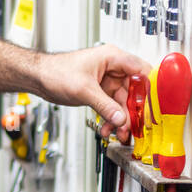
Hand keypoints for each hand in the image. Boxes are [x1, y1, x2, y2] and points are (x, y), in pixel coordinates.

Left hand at [36, 45, 151, 142]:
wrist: (38, 78)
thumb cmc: (55, 71)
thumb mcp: (84, 90)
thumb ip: (105, 105)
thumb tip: (121, 118)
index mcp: (113, 57)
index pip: (141, 71)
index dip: (150, 89)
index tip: (152, 107)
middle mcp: (113, 68)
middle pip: (134, 91)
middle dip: (133, 112)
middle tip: (133, 127)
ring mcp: (107, 81)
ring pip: (123, 102)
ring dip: (121, 119)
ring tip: (119, 133)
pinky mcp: (100, 92)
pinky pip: (112, 107)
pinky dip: (111, 119)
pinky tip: (106, 129)